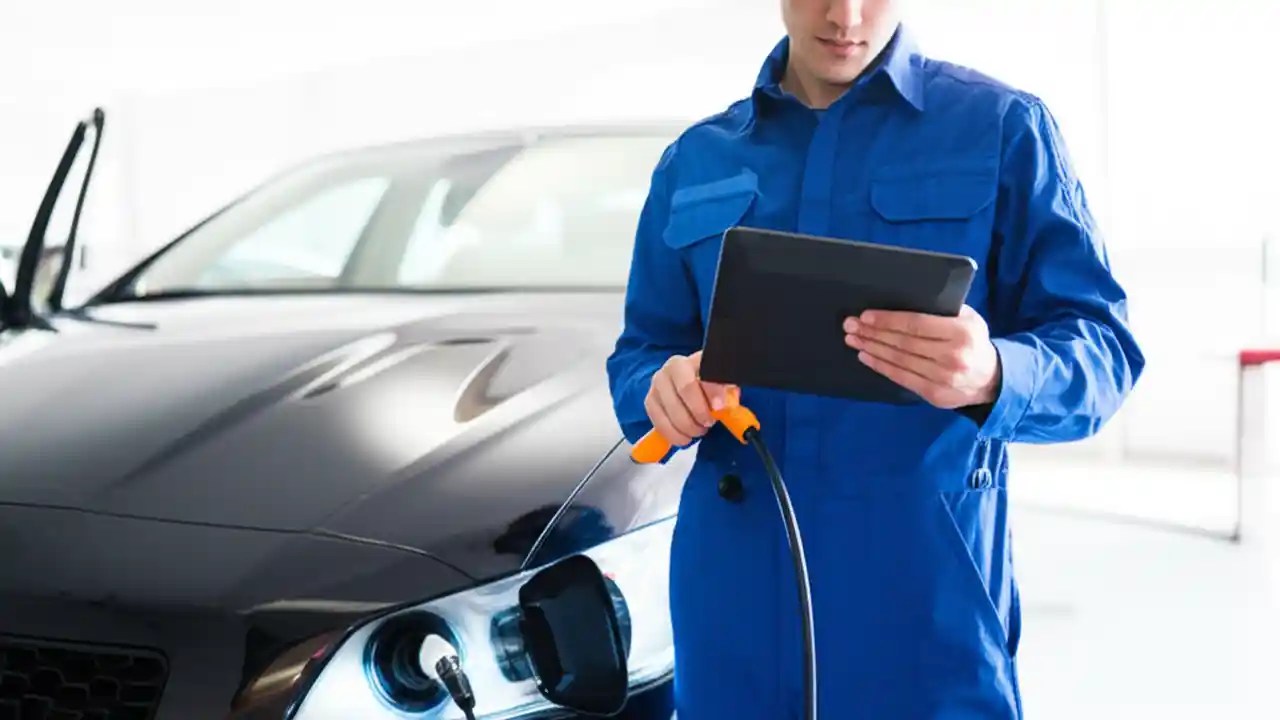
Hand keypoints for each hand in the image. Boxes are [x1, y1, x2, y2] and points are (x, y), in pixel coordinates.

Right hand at [644, 351, 737, 446]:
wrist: (689, 385)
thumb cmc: (709, 384)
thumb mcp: (723, 383)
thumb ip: (727, 390)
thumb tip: (727, 405)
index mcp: (694, 359)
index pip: (704, 372)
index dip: (712, 391)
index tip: (720, 409)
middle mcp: (672, 367)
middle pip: (686, 389)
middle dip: (700, 412)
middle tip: (710, 423)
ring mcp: (658, 384)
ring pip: (671, 411)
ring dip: (688, 427)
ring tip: (699, 431)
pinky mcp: (650, 401)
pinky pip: (659, 423)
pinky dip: (674, 435)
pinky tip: (685, 437)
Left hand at [843, 305, 1000, 408]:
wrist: (991, 379)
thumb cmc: (972, 341)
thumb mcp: (968, 318)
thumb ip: (942, 309)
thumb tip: (902, 298)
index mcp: (961, 332)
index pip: (916, 324)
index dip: (888, 321)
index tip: (866, 315)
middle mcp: (952, 356)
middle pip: (904, 343)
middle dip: (873, 333)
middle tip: (850, 325)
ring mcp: (943, 378)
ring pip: (899, 361)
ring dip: (871, 348)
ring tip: (853, 339)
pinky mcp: (934, 394)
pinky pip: (901, 378)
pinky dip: (880, 366)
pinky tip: (865, 356)